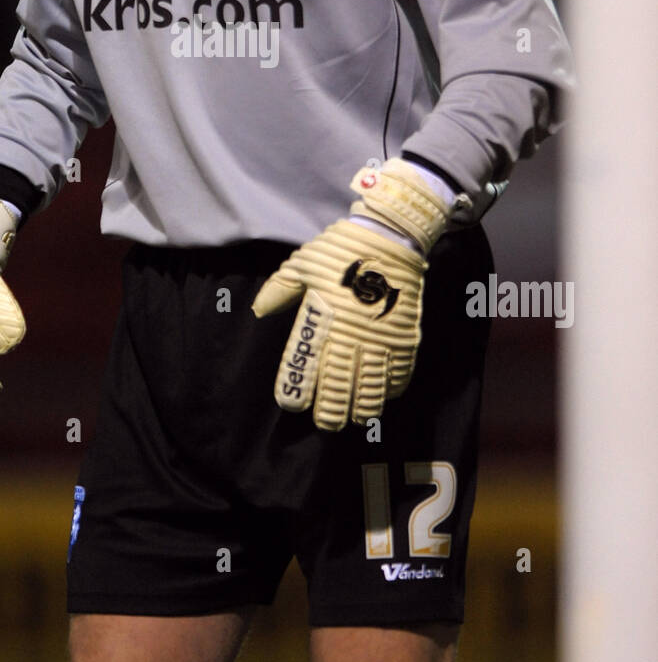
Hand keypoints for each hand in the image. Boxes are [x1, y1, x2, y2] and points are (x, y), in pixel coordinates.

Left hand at [251, 158, 452, 429]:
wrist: (390, 237)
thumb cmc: (341, 249)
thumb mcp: (302, 263)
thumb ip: (279, 289)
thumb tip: (259, 310)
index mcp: (321, 320)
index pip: (304, 367)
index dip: (297, 391)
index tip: (292, 405)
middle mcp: (349, 336)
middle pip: (339, 388)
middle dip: (331, 412)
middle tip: (326, 423)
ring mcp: (380, 340)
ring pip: (371, 389)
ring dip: (362, 408)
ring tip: (354, 419)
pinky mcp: (404, 338)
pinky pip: (398, 374)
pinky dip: (390, 389)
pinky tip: (383, 396)